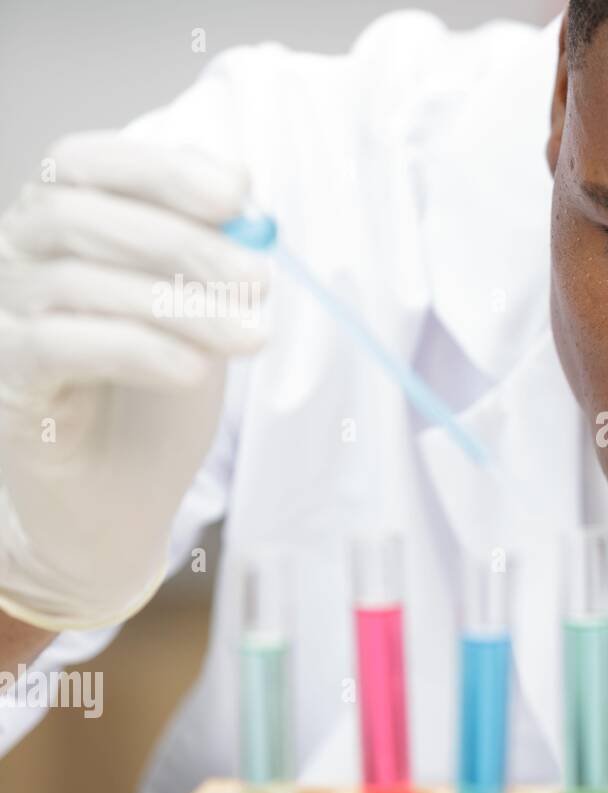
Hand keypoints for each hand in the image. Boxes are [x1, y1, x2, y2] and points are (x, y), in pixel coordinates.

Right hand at [0, 131, 268, 630]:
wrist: (120, 495)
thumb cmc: (158, 392)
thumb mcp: (198, 312)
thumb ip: (211, 257)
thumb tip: (247, 200)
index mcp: (61, 222)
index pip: (89, 162)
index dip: (162, 169)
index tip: (238, 194)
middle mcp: (15, 257)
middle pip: (81, 218)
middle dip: (185, 244)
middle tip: (261, 280)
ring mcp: (1, 317)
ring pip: (77, 284)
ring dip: (181, 307)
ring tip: (251, 337)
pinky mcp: (6, 380)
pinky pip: (60, 347)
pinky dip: (137, 350)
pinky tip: (192, 370)